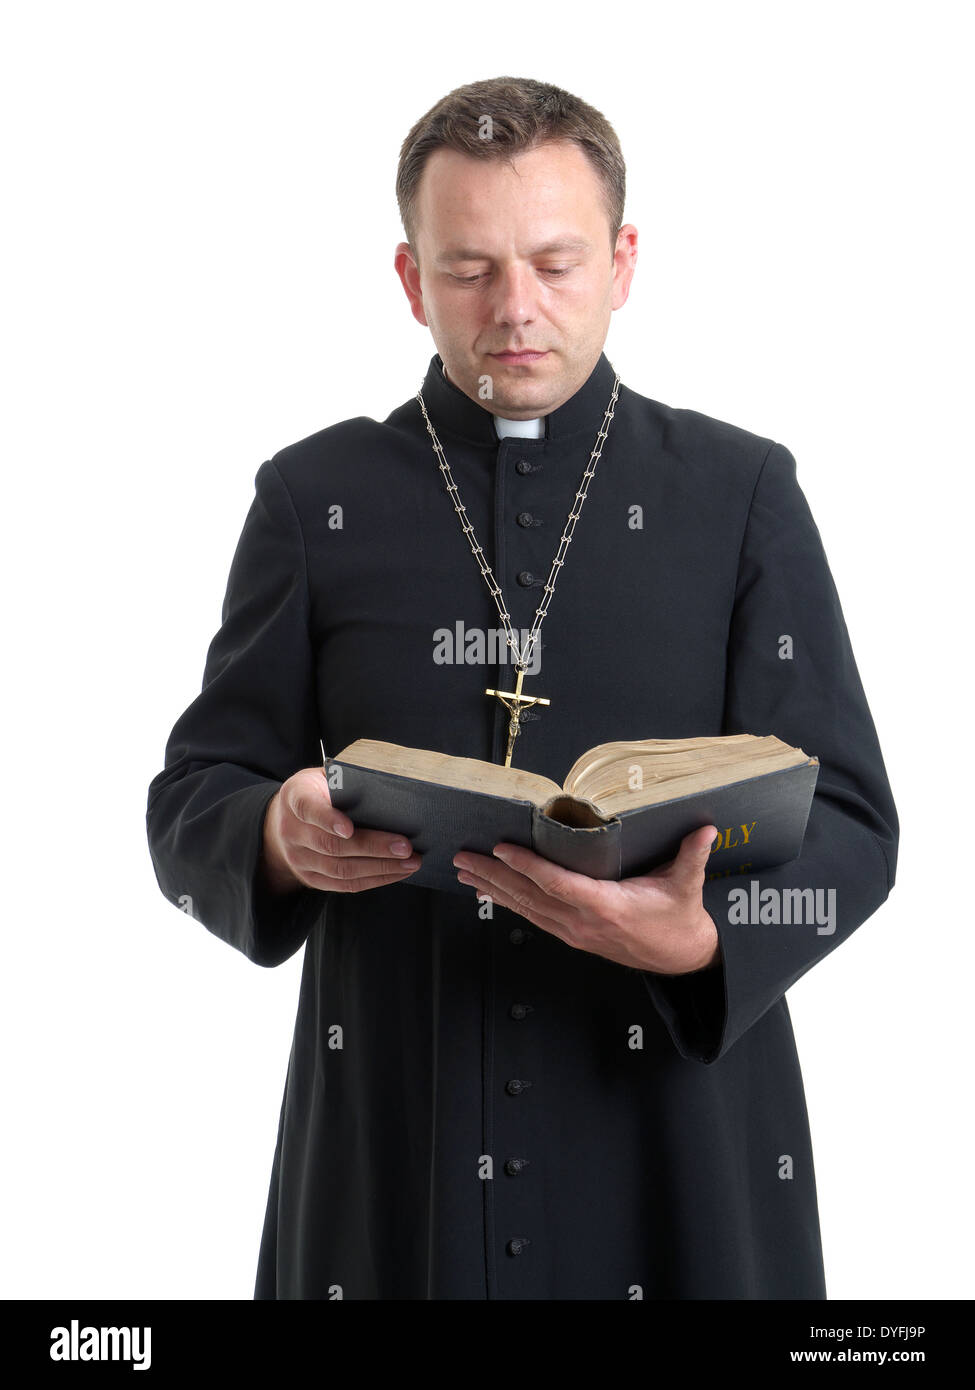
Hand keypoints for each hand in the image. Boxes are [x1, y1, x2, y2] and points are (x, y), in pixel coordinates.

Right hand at [260, 766, 421, 894]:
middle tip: (405, 847)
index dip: (328, 819)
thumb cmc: (316, 793)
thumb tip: (389, 783)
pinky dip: (374, 879)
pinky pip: (344, 884)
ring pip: (341, 869)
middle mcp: (292, 831)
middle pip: (332, 845)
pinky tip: (396, 872)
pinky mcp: (312, 879)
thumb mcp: (323, 777)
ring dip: (380, 867)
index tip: (349, 827)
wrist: (283, 823)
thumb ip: (346, 780)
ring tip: (410, 862)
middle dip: (372, 847)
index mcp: (295, 798)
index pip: (308, 809)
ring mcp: (300, 859)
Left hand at [453, 823, 719, 974]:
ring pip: (525, 908)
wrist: (680, 957)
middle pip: (529, 896)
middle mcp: (583, 922)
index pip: (557, 883)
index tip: (502, 848)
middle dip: (493, 875)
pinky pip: (533, 916)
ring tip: (464, 871)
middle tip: (463, 857)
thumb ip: (693, 856)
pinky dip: (507, 902)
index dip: (527, 866)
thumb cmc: (679, 918)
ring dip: (492, 888)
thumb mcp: (687, 886)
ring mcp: (574, 931)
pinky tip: (488, 891)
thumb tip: (706, 830)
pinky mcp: (572, 935)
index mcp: (607, 906)